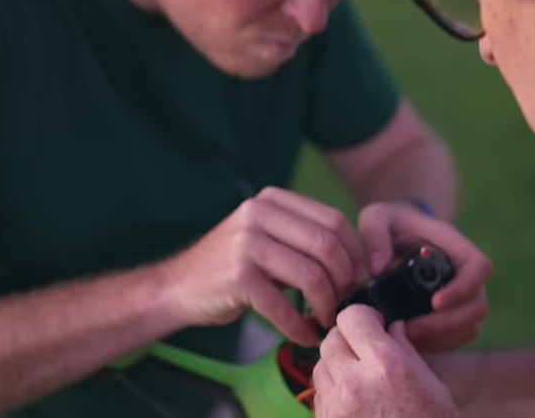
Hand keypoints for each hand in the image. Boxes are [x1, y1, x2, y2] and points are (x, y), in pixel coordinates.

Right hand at [158, 187, 364, 345]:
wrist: (177, 287)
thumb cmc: (230, 267)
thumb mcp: (265, 237)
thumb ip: (302, 238)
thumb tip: (354, 262)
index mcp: (272, 200)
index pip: (333, 220)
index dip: (354, 252)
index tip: (357, 278)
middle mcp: (259, 214)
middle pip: (327, 245)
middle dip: (344, 279)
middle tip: (345, 301)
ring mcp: (246, 243)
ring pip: (311, 275)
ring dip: (326, 304)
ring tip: (325, 319)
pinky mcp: (238, 277)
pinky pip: (284, 306)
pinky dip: (299, 326)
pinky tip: (303, 335)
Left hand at [314, 305, 461, 417]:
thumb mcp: (429, 383)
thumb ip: (404, 349)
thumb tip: (390, 326)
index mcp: (386, 365)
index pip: (352, 317)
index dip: (363, 318)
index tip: (372, 325)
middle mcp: (355, 383)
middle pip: (330, 339)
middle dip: (347, 341)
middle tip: (364, 352)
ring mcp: (336, 408)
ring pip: (320, 366)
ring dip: (336, 366)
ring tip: (360, 380)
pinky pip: (319, 395)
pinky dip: (331, 393)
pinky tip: (354, 404)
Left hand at [358, 202, 491, 351]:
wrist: (394, 235)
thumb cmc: (389, 223)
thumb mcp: (376, 218)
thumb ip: (374, 234)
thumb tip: (378, 267)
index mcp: (455, 245)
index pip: (478, 267)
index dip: (464, 288)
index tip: (436, 303)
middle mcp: (465, 273)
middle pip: (477, 305)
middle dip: (447, 324)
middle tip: (411, 329)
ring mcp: (461, 296)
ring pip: (469, 326)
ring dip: (441, 338)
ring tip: (405, 339)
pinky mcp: (451, 315)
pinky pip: (455, 337)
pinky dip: (436, 344)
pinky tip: (408, 343)